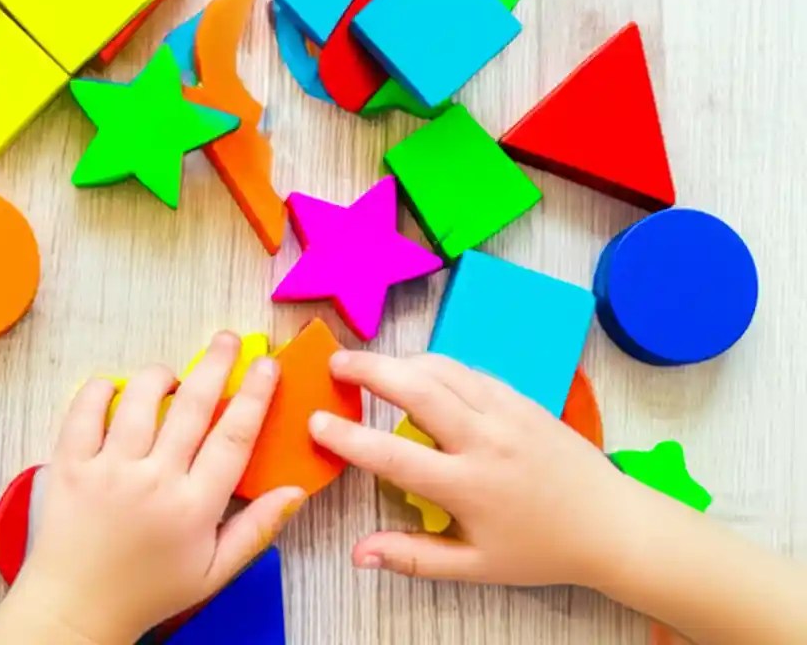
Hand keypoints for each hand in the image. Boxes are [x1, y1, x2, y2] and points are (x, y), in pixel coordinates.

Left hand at [0, 332, 305, 644]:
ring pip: (140, 399)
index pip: (234, 437)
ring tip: (170, 376)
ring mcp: (108, 470)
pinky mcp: (70, 466)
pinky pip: (85, 410)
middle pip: (193, 405)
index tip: (265, 365)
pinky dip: (102, 389)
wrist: (77, 608)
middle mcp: (153, 481)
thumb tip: (295, 490)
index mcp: (194, 507)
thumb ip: (256, 529)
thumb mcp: (213, 571)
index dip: (254, 395)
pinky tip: (116, 389)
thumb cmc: (148, 591)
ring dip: (160, 376)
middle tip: (226, 339)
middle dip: (215, 365)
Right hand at [309, 350, 640, 587]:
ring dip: (401, 362)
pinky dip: (437, 368)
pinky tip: (420, 375)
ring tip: (370, 368)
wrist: (612, 525)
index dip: (348, 437)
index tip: (316, 422)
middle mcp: (486, 440)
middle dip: (370, 370)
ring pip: (443, 370)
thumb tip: (358, 554)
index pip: (394, 455)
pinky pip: (471, 372)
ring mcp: (508, 413)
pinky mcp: (523, 399)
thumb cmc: (540, 549)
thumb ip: (412, 557)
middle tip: (335, 364)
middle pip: (418, 389)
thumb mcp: (475, 566)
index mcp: (469, 486)